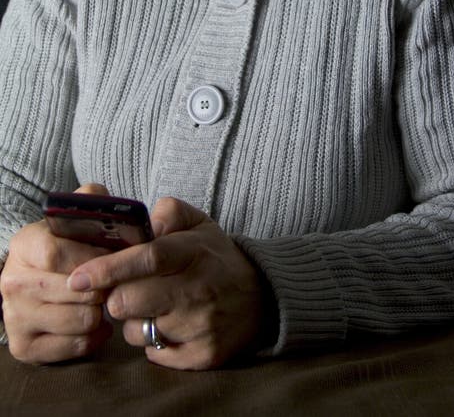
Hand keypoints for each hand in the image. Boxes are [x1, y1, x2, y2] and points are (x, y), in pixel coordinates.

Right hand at [0, 184, 112, 363]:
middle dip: (104, 286)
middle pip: (75, 292)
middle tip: (115, 282)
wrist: (36, 278)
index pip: (57, 254)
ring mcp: (15, 317)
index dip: (94, 258)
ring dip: (102, 312)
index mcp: (25, 245)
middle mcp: (13, 282)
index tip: (114, 258)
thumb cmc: (66, 244)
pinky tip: (97, 322)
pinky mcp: (24, 346)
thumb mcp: (74, 216)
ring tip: (104, 300)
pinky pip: (75, 347)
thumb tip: (104, 199)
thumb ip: (91, 199)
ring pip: (81, 321)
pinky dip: (94, 337)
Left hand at [68, 197, 273, 369]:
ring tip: (157, 306)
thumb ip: (168, 211)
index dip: (109, 268)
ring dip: (136, 320)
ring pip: (136, 331)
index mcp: (193, 252)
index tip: (79, 277)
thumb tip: (144, 224)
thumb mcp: (199, 223)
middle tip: (127, 288)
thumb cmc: (215, 257)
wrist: (260, 298)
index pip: (148, 257)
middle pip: (130, 301)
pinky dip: (154, 341)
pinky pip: (154, 354)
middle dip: (116, 296)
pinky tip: (171, 325)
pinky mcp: (202, 355)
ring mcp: (200, 326)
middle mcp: (198, 290)